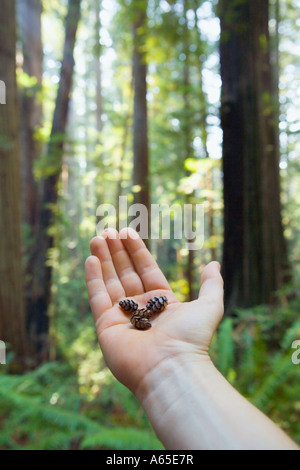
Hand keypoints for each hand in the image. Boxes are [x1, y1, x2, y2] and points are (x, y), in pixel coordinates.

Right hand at [85, 228, 223, 396]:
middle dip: (117, 251)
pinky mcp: (106, 326)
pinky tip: (91, 258)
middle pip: (125, 273)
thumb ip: (212, 284)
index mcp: (161, 303)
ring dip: (103, 259)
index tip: (127, 231)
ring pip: (110, 281)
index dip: (136, 250)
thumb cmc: (192, 338)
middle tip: (108, 230)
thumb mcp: (210, 305)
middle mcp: (140, 308)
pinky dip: (94, 278)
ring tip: (97, 237)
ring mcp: (122, 317)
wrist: (172, 368)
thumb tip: (214, 264)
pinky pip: (98, 297)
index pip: (145, 269)